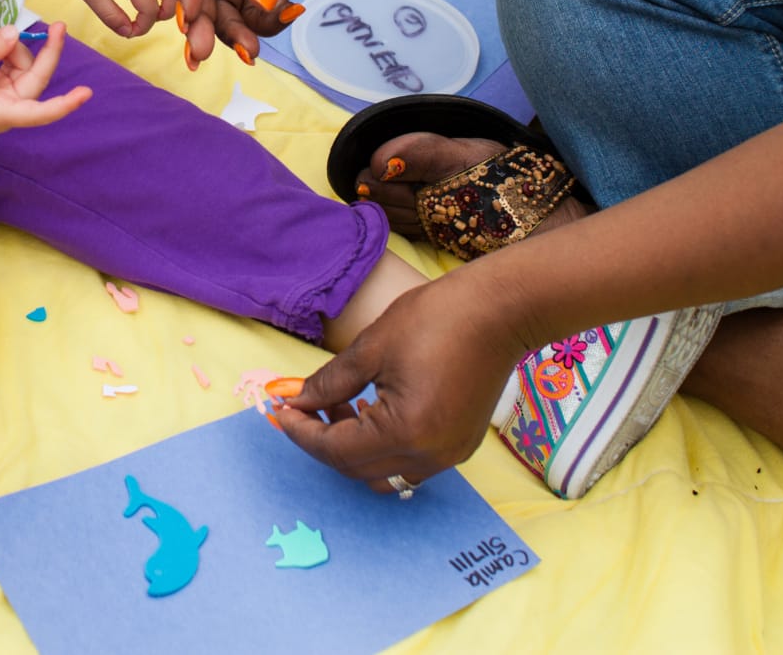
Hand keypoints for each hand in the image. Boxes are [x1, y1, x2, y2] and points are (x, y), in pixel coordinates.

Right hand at [0, 22, 90, 133]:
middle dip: (41, 53)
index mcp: (1, 114)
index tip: (86, 94)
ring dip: (13, 51)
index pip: (41, 112)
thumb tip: (14, 32)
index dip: (65, 104)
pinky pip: (7, 67)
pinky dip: (1, 53)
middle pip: (34, 78)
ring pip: (22, 69)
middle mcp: (5, 109)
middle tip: (57, 25)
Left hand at [274, 260, 531, 487]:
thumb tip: (298, 401)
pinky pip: (410, 462)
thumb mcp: (371, 347)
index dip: (302, 433)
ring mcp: (449, 455)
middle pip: (357, 468)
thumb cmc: (437, 319)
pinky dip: (383, 446)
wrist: (501, 310)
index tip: (281, 412)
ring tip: (341, 405)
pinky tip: (372, 410)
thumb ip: (330, 382)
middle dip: (324, 441)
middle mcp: (429, 455)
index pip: (337, 450)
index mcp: (405, 431)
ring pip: (383, 472)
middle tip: (305, 407)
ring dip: (353, 449)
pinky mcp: (460, 445)